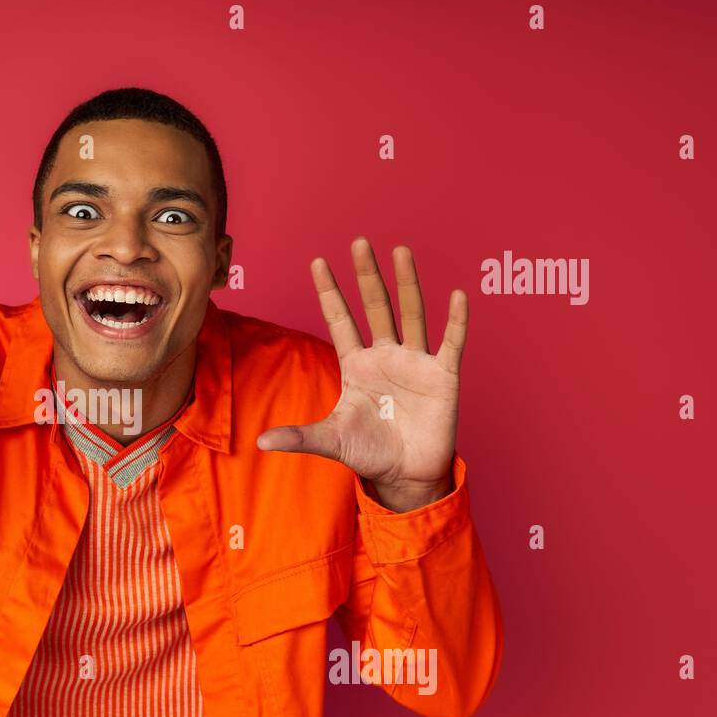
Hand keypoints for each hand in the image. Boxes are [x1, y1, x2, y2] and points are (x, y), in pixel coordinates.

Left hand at [256, 237, 466, 512]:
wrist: (405, 475)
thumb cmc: (369, 452)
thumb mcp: (331, 441)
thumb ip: (299, 437)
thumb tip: (261, 442)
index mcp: (356, 365)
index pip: (340, 320)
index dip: (330, 293)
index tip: (317, 262)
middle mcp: (385, 356)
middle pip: (375, 307)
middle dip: (366, 276)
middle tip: (358, 242)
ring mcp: (415, 363)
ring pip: (411, 314)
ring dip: (407, 283)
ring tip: (401, 251)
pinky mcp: (443, 376)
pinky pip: (450, 343)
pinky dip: (455, 321)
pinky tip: (456, 296)